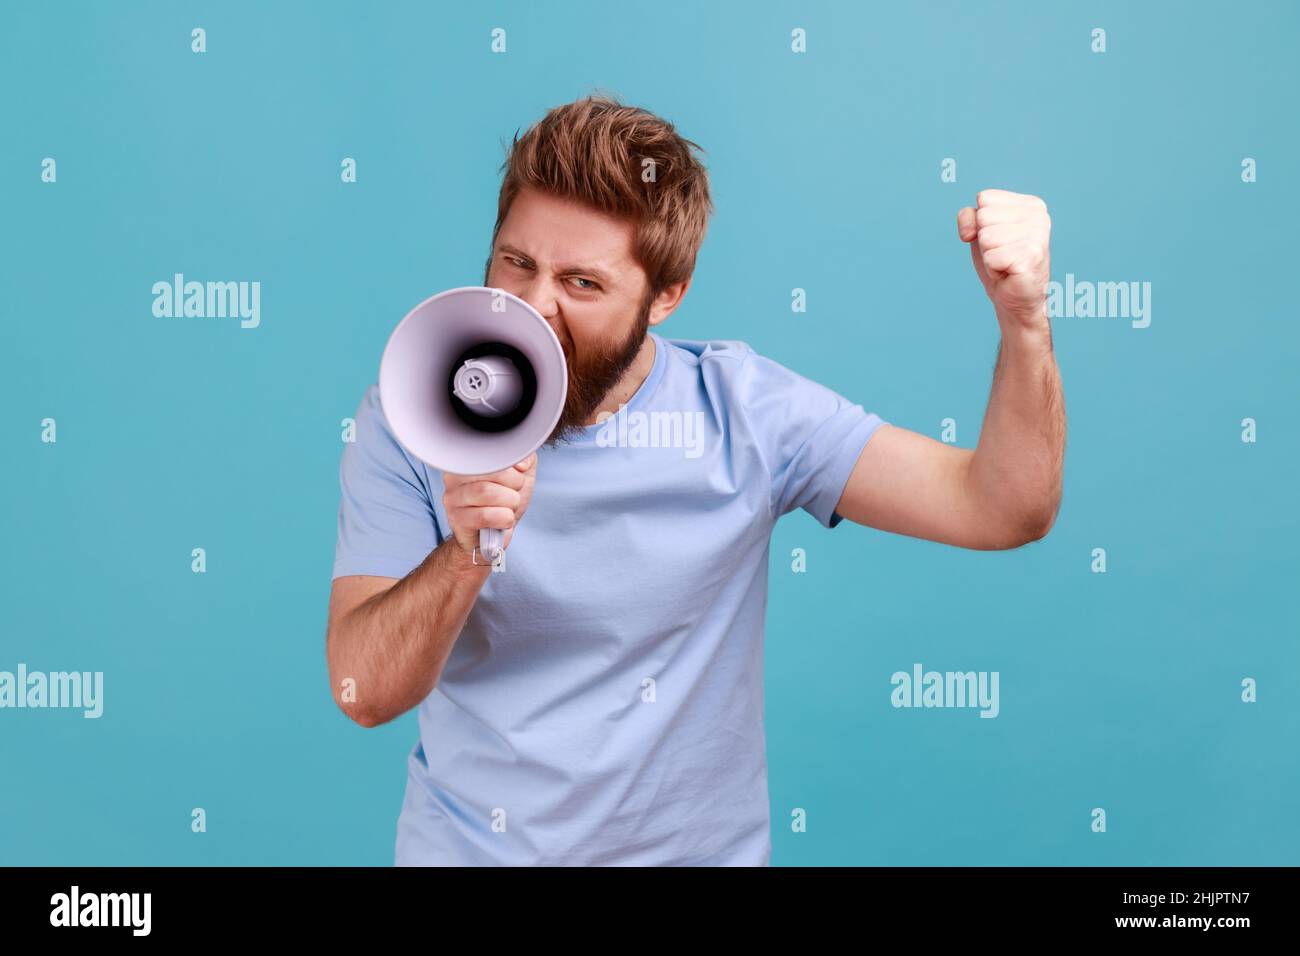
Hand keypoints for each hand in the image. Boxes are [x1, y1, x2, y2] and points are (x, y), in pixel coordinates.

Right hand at [442, 453, 537, 557]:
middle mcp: (455, 475)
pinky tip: (503, 521)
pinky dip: (503, 519)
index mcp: (470, 460)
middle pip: (492, 471)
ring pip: (486, 492)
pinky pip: (484, 516)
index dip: (514, 468)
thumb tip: (521, 463)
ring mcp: (453, 497)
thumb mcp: (521, 475)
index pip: (494, 453)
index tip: (516, 479)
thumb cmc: (505, 501)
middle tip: (514, 495)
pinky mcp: (457, 519)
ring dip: (510, 503)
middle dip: (515, 485)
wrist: (496, 533)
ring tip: (509, 508)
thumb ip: (526, 458)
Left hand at [957, 189, 1051, 333]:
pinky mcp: (1031, 256)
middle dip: (984, 241)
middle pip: (983, 217)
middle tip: (1002, 254)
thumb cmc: (999, 263)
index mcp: (1031, 204)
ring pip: (985, 237)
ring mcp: (1037, 235)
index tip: (999, 239)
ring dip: (989, 256)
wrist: (1016, 299)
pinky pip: (990, 257)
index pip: (985, 198)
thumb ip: (969, 217)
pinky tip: (1009, 273)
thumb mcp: (980, 232)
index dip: (981, 223)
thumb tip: (969, 231)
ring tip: (1006, 264)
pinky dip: (993, 270)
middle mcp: (1039, 216)